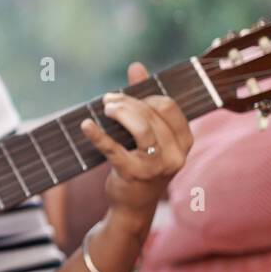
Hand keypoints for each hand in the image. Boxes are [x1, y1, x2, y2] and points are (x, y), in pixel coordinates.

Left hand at [79, 61, 193, 226]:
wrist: (133, 205)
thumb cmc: (142, 162)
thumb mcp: (149, 134)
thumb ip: (144, 99)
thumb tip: (136, 66)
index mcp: (185, 141)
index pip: (168, 106)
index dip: (145, 97)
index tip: (126, 96)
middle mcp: (176, 154)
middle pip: (152, 114)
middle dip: (127, 102)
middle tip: (108, 100)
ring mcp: (157, 166)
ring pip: (140, 128)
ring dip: (119, 112)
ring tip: (104, 108)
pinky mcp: (133, 175)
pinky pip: (115, 149)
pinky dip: (98, 135)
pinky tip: (86, 125)